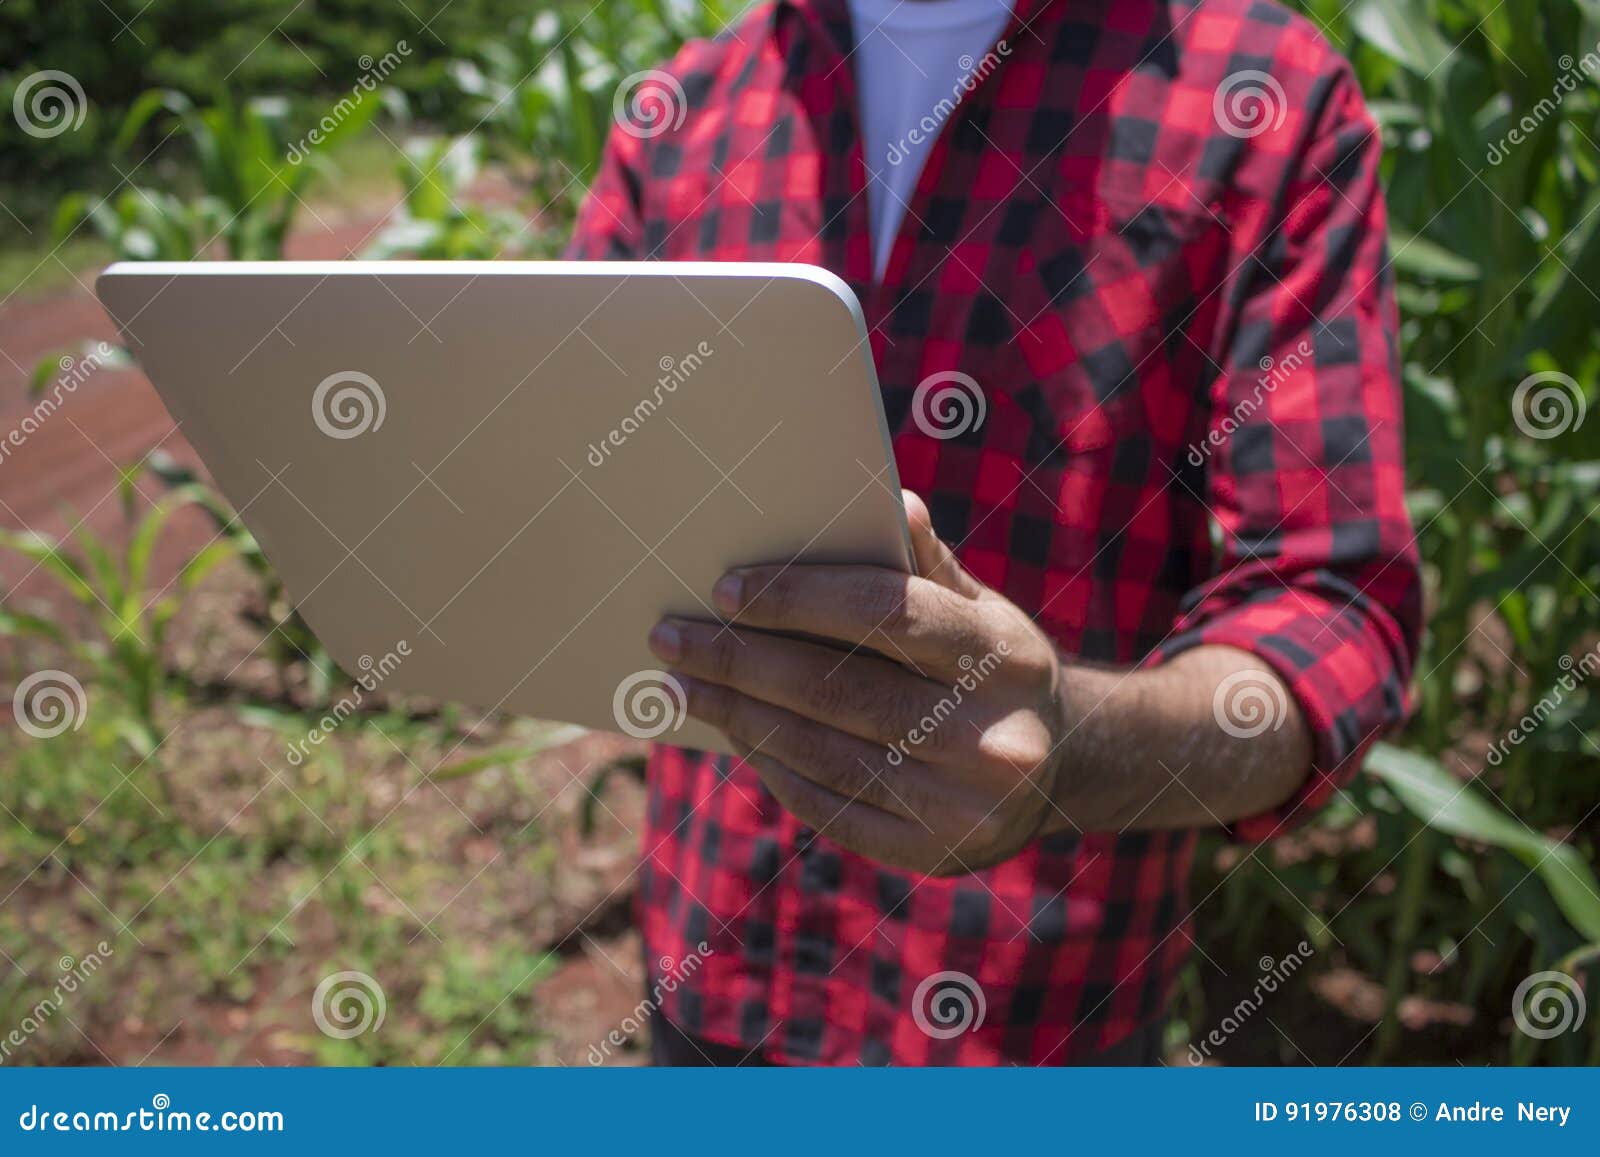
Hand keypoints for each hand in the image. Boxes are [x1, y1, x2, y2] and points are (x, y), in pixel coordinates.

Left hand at [647, 490, 1066, 875]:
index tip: (725, 590)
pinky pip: (830, 807)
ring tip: (685, 683)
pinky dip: (772, 767)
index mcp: (1002, 655)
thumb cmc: (992, 666)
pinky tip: (735, 732)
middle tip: (672, 637)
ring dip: (739, 714)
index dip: (798, 599)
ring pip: (822, 752)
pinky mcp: (935, 854)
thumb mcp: (982, 608)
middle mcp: (992, 736)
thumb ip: (930, 565)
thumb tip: (891, 500)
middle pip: (837, 689)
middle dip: (741, 660)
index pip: (886, 613)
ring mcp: (965, 805)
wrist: (1067, 766)